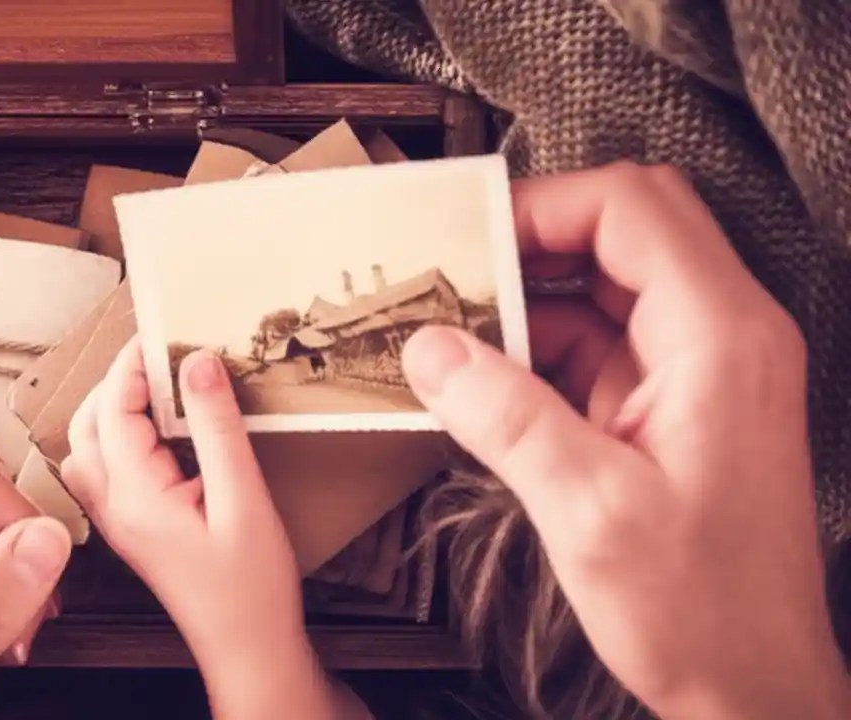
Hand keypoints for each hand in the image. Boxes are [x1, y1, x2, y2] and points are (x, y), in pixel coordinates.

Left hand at [62, 341, 364, 719]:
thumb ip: (217, 428)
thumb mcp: (243, 499)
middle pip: (89, 425)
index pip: (114, 410)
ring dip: (113, 408)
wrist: (247, 649)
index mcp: (135, 497)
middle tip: (158, 353)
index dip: (132, 365)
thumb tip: (197, 364)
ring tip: (156, 385)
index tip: (158, 333)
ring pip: (90, 448)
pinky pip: (108, 469)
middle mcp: (115, 507)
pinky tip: (157, 432)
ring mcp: (119, 521)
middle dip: (116, 381)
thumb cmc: (250, 589)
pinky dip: (121, 437)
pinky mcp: (133, 529)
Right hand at [402, 162, 849, 719]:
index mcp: (719, 339)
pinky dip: (540, 352)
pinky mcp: (674, 407)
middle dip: (533, 242)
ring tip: (452, 335)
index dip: (543, 207)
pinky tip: (484, 385)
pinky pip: (600, 346)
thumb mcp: (587, 511)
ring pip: (606, 288)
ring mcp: (700, 370)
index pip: (631, 210)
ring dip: (529, 302)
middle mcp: (722, 336)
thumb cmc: (698, 609)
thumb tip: (431, 348)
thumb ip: (505, 417)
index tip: (468, 238)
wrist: (753, 685)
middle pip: (625, 231)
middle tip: (456, 275)